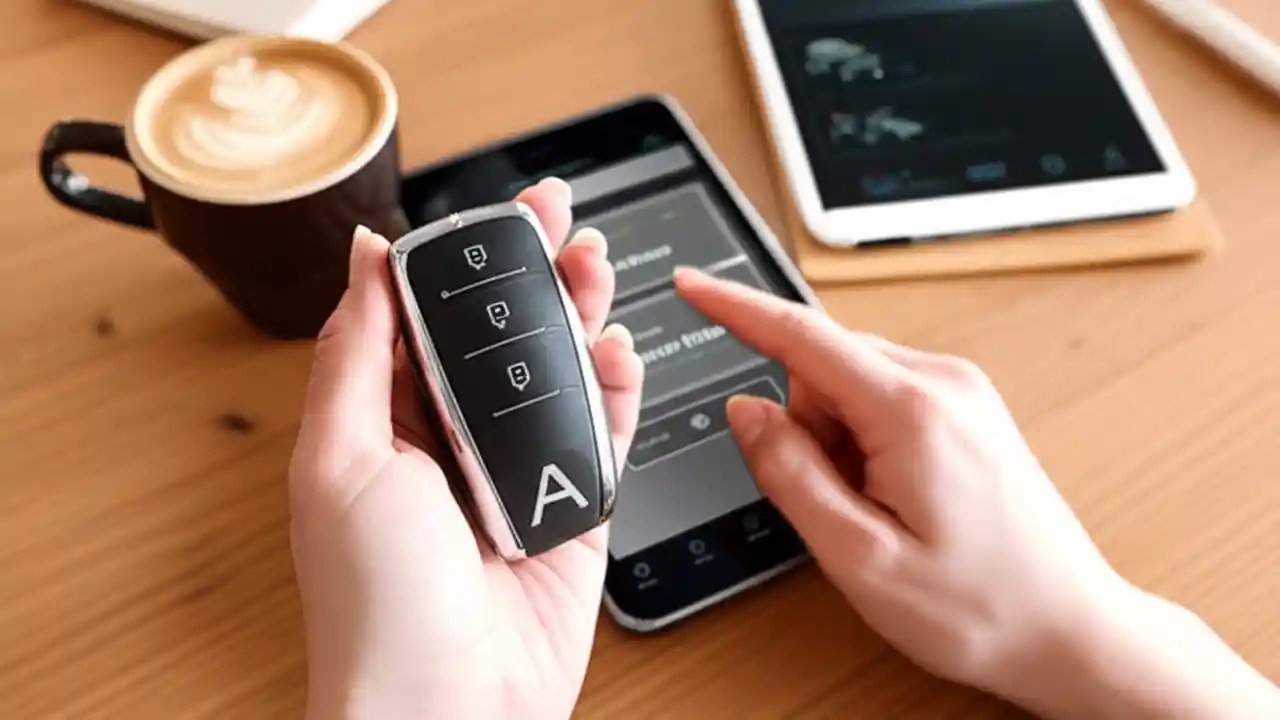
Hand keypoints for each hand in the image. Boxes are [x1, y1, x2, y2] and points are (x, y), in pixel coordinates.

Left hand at [288, 179, 642, 719]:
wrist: (448, 709)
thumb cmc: (374, 606)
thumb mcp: (341, 458)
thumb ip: (355, 351)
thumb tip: (364, 257)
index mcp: (382, 424)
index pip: (424, 317)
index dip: (460, 258)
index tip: (493, 213)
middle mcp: (449, 443)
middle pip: (499, 335)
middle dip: (530, 271)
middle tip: (558, 218)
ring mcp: (513, 473)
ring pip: (554, 372)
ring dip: (577, 313)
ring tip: (593, 263)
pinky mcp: (570, 507)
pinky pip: (601, 432)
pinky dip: (616, 387)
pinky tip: (617, 348)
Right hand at [674, 268, 1279, 718]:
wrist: (1070, 630)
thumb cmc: (980, 607)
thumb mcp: (859, 557)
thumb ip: (790, 474)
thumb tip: (746, 411)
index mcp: (911, 410)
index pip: (800, 335)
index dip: (735, 307)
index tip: (690, 284)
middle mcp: (942, 382)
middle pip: (821, 368)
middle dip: (805, 429)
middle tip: (841, 505)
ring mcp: (961, 392)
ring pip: (849, 385)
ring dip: (839, 443)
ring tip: (880, 511)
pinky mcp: (968, 408)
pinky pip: (883, 401)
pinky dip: (868, 443)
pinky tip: (899, 498)